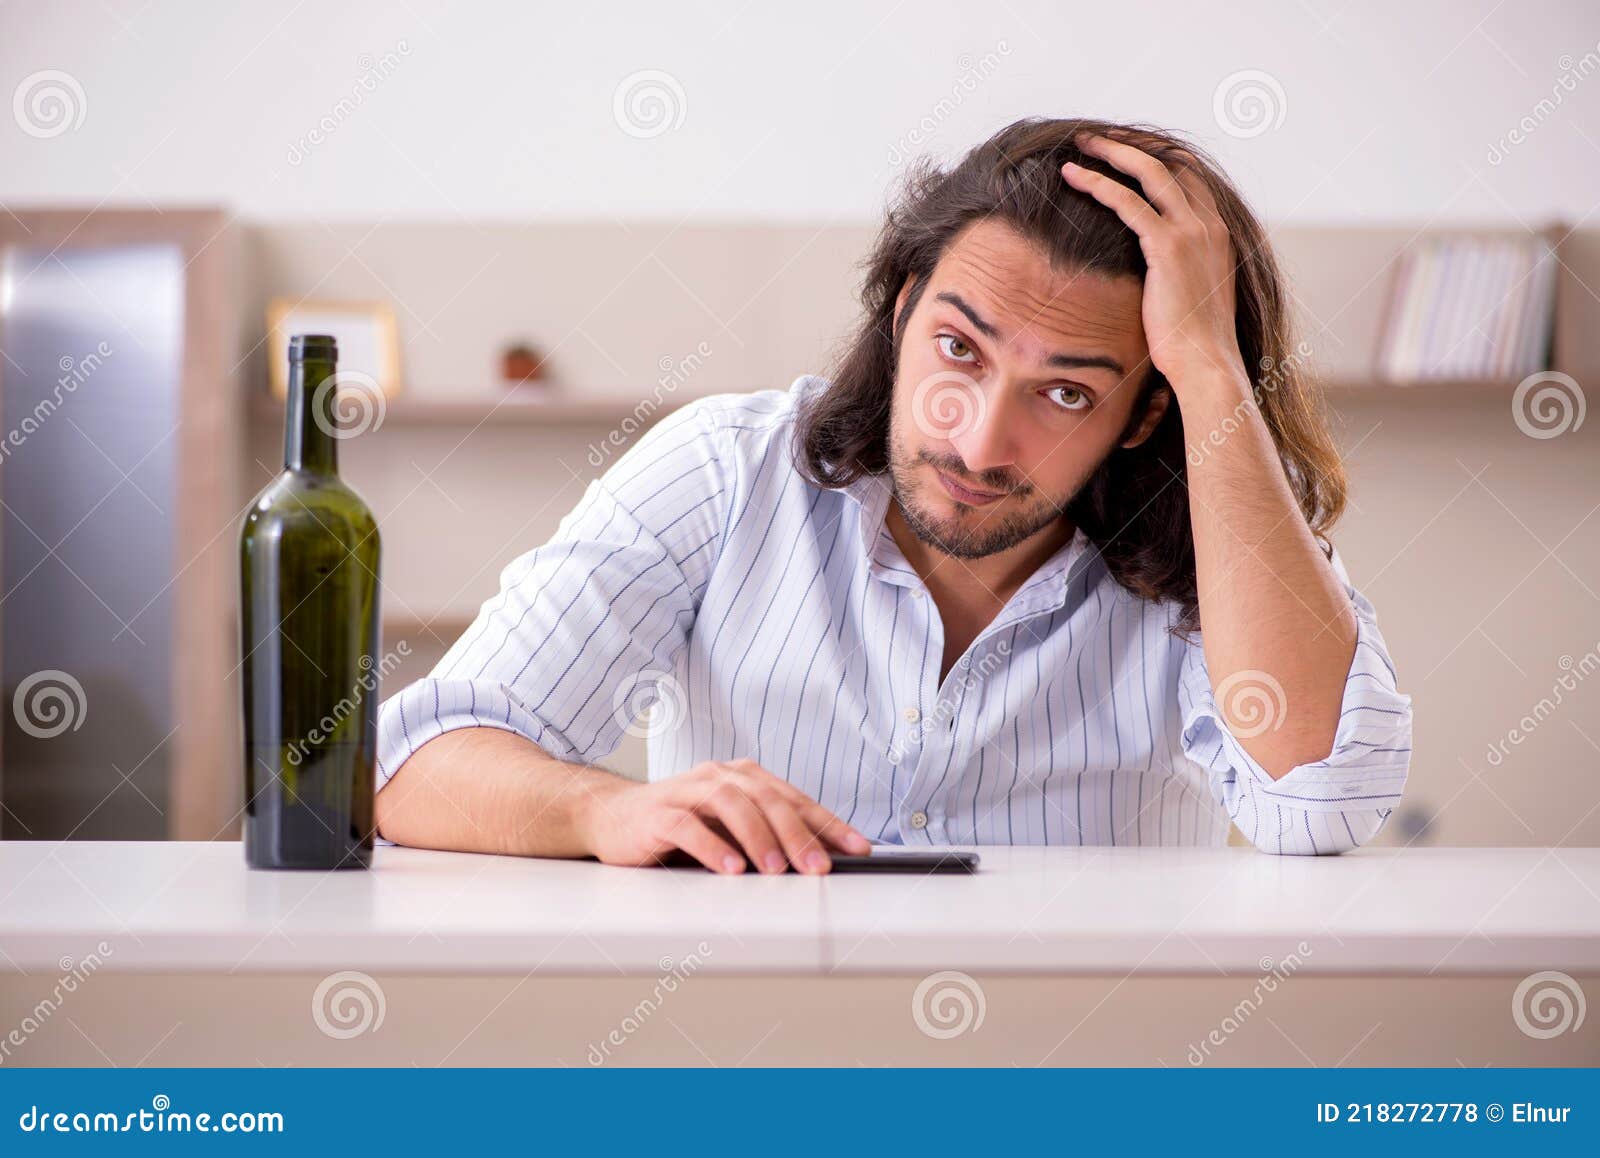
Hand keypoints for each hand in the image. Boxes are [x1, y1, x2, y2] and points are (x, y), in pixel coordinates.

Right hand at [578, 758, 872, 874]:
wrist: (613, 816)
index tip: (856, 848)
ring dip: (758, 838)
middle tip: (819, 868)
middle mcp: (718, 776)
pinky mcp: (658, 813)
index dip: (827, 823)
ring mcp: (686, 791)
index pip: (794, 798)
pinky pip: (688, 825)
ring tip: (776, 870)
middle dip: (798, 834)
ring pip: (730, 804)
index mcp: (742, 776)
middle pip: (767, 799)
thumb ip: (766, 835)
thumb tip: (819, 859)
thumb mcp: (729, 827)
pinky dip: (712, 846)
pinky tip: (730, 868)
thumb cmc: (678, 823)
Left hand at [1061, 132, 1247, 389]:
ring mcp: (1191, 232)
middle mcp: (1209, 223)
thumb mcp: (1194, 295)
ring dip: (1112, 152)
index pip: (1188, 177)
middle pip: (1170, 163)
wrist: (1207, 361)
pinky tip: (1072, 176)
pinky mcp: (1167, 246)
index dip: (1156, 158)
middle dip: (1132, 144)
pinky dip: (1098, 183)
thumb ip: (1182, 271)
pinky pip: (1128, 202)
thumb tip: (1160, 274)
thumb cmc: (1195, 341)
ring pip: (1149, 171)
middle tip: (1098, 137)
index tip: (1125, 151)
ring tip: (1080, 144)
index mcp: (1218, 232)